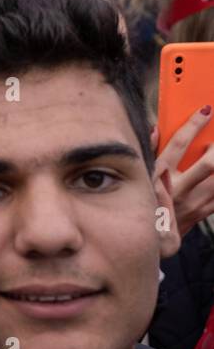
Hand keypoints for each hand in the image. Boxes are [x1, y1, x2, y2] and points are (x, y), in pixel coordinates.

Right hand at [153, 111, 213, 236]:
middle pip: (208, 164)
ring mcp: (194, 202)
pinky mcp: (204, 211)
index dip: (194, 125)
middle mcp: (178, 188)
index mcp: (160, 175)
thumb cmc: (146, 200)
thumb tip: (154, 129)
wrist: (153, 237)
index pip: (178, 144)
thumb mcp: (142, 175)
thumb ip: (149, 151)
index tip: (206, 111)